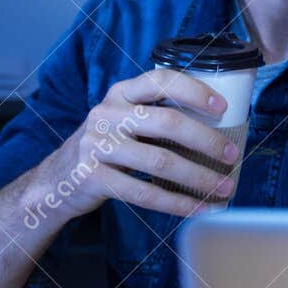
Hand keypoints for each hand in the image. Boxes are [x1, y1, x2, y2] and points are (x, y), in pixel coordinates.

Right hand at [37, 68, 239, 219]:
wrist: (56, 180)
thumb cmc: (106, 146)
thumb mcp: (123, 120)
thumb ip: (156, 115)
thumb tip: (218, 126)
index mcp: (121, 93)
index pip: (161, 80)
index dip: (195, 91)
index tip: (224, 107)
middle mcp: (108, 114)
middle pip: (167, 122)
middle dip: (206, 140)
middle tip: (231, 154)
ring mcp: (98, 146)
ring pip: (160, 162)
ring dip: (198, 177)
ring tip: (224, 187)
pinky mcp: (93, 177)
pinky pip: (144, 193)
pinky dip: (177, 203)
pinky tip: (199, 207)